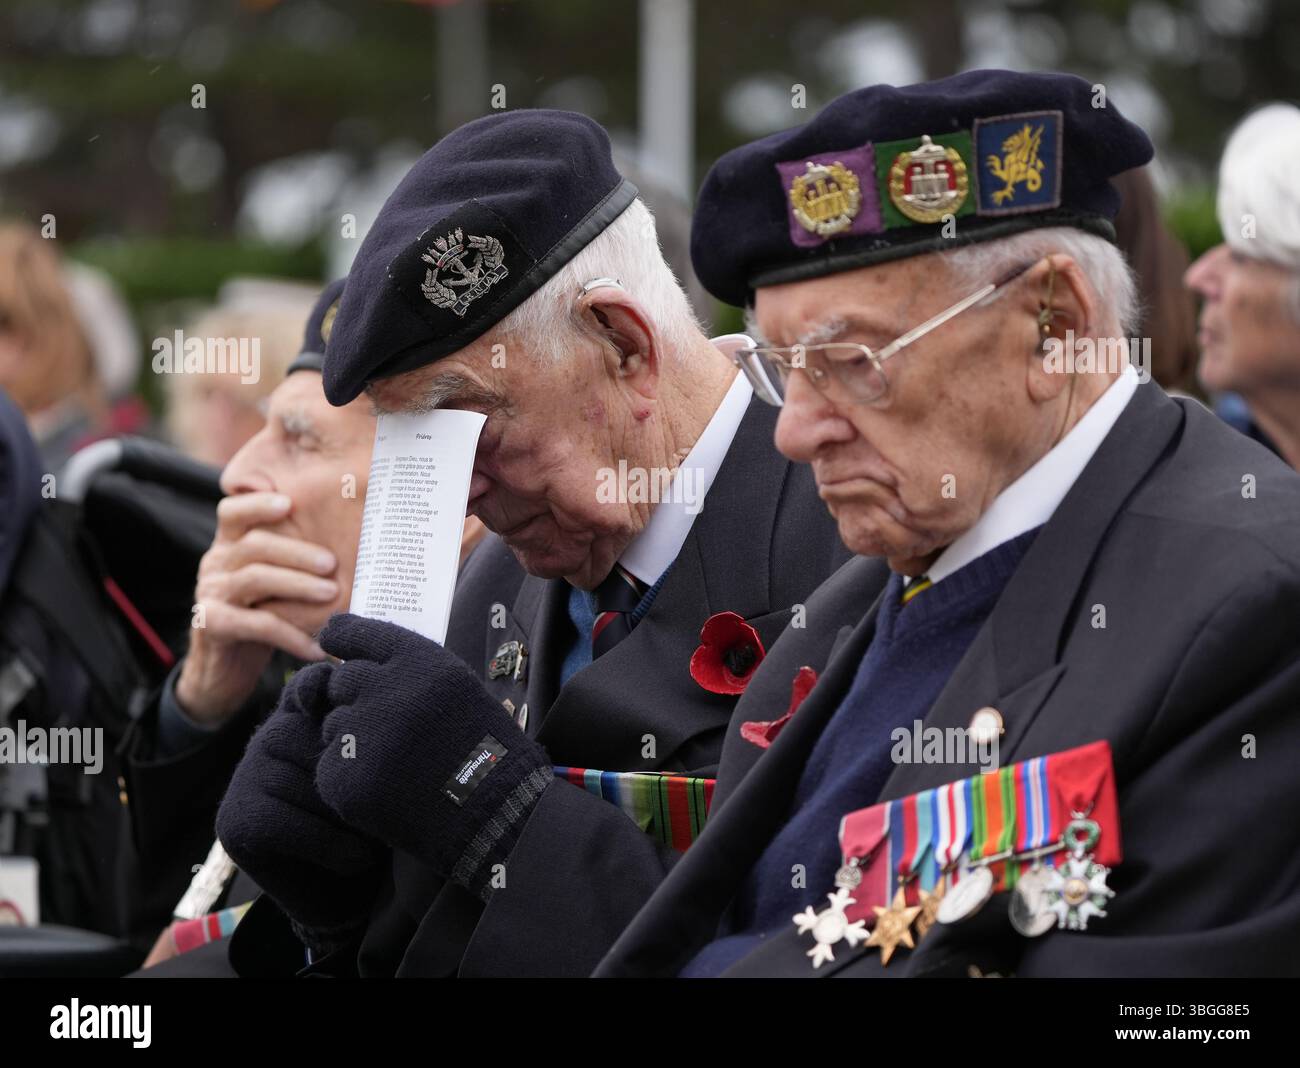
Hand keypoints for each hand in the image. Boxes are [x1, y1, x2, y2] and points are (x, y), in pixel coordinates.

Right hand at [177, 492, 339, 724]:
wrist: (221, 673)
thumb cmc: (259, 618)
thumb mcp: (271, 584)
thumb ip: (289, 561)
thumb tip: (349, 544)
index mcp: (228, 546)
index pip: (232, 511)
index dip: (257, 503)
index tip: (289, 503)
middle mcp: (214, 563)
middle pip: (255, 544)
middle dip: (299, 552)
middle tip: (333, 564)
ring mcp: (209, 593)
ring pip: (255, 578)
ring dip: (299, 586)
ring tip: (334, 595)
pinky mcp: (211, 625)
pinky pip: (257, 624)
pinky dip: (292, 635)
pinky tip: (318, 647)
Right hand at [216, 662, 386, 949]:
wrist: (349, 890)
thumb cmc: (374, 817)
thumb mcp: (376, 765)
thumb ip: (366, 726)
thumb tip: (367, 692)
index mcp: (304, 714)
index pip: (315, 685)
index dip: (334, 690)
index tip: (360, 708)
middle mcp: (269, 737)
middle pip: (320, 739)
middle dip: (361, 778)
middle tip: (389, 809)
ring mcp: (246, 777)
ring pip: (312, 786)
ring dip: (354, 818)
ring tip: (375, 837)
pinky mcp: (236, 820)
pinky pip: (291, 824)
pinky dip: (334, 848)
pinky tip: (355, 860)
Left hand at [311, 614, 552, 897]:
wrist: (496, 811)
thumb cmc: (481, 746)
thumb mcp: (455, 685)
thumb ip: (405, 668)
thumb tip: (347, 656)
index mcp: (418, 660)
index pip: (355, 633)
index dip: (341, 637)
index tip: (332, 641)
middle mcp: (388, 690)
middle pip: (340, 681)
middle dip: (354, 698)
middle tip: (389, 727)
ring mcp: (364, 736)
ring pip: (333, 725)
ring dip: (354, 739)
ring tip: (399, 762)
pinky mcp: (346, 778)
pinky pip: (330, 767)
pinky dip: (351, 778)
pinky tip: (387, 788)